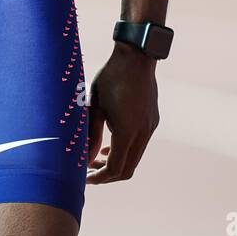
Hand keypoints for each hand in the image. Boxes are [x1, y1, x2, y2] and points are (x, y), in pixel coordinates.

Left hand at [85, 44, 159, 183]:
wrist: (136, 57)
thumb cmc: (111, 78)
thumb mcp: (94, 106)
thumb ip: (90, 135)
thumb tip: (84, 158)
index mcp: (127, 132)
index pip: (115, 169)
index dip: (99, 177)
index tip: (84, 176)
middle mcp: (143, 133)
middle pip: (128, 169)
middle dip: (107, 174)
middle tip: (89, 170)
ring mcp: (150, 127)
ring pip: (135, 157)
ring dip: (117, 162)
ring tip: (98, 156)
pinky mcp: (152, 120)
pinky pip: (140, 144)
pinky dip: (126, 150)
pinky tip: (112, 142)